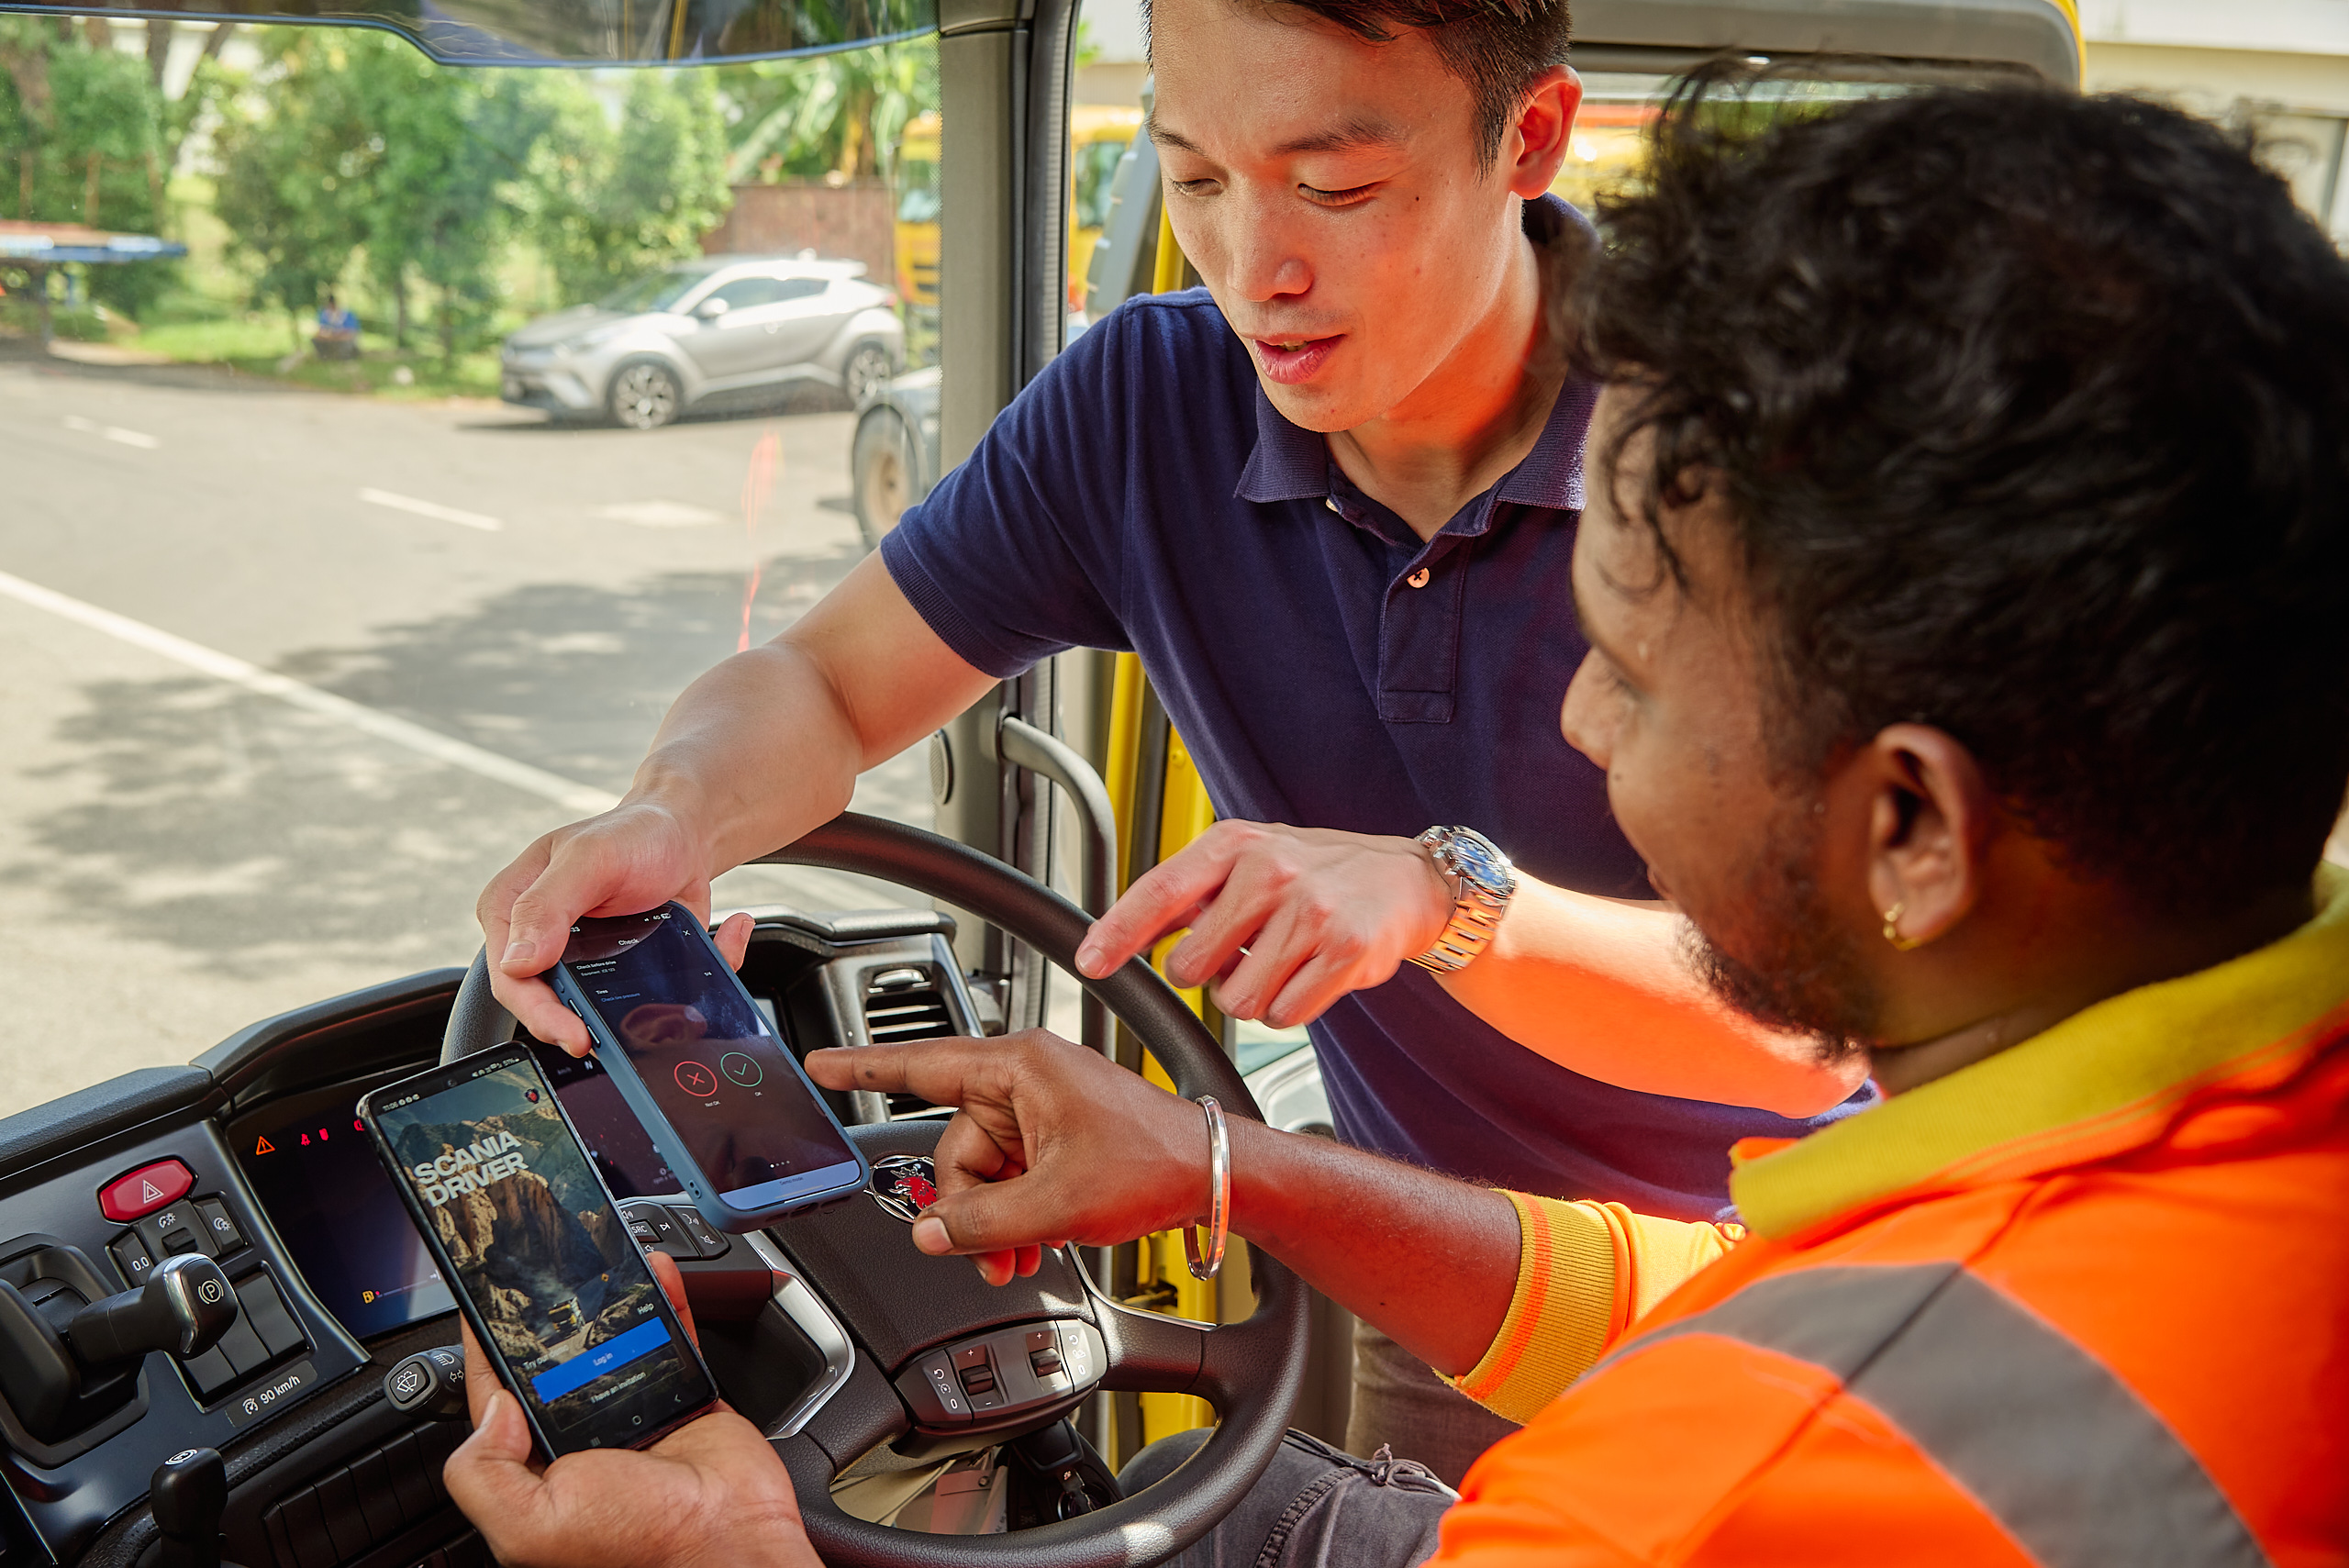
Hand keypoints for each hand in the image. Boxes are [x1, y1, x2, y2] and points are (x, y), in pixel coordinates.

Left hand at [442, 1252, 816, 1567]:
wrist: (727, 1543)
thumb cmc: (636, 1548)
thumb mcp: (530, 1525)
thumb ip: (485, 1472)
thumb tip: (492, 1409)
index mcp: (540, 1471)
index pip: (498, 1400)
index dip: (487, 1352)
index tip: (481, 1303)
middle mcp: (585, 1442)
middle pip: (558, 1364)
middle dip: (552, 1319)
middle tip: (546, 1273)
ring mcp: (637, 1416)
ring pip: (614, 1343)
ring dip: (609, 1302)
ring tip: (598, 1263)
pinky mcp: (686, 1398)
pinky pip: (672, 1338)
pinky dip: (667, 1300)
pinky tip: (657, 1273)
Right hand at [476, 802, 752, 1052]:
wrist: (685, 832)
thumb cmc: (632, 833)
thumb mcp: (590, 857)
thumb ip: (547, 905)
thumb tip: (516, 962)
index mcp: (511, 908)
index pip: (510, 977)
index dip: (539, 1013)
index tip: (575, 1033)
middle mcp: (539, 937)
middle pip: (545, 1004)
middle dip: (580, 1027)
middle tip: (611, 1042)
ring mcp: (579, 958)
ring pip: (591, 1010)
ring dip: (632, 1018)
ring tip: (665, 1011)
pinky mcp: (618, 970)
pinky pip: (638, 999)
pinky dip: (682, 993)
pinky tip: (715, 954)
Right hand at [805, 1031, 1207, 1285]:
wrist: (1212, 1175)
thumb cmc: (1154, 1162)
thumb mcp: (1055, 1203)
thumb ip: (979, 1222)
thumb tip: (930, 1231)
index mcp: (1020, 1066)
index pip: (921, 1064)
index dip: (864, 1068)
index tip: (820, 1067)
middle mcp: (1026, 1079)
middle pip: (955, 1145)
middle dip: (967, 1207)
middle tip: (992, 1249)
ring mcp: (1043, 1108)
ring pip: (983, 1171)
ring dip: (996, 1220)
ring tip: (1026, 1251)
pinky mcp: (1058, 1134)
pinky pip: (1012, 1176)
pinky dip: (1017, 1213)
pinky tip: (1038, 1240)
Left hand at [1072, 822, 1454, 1027]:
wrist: (1405, 881)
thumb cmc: (1317, 872)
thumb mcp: (1251, 858)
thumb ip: (1192, 892)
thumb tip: (1122, 933)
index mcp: (1236, 844)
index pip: (1160, 892)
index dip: (1118, 933)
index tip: (1091, 963)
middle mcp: (1271, 872)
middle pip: (1192, 967)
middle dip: (1208, 974)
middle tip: (1242, 954)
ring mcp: (1309, 912)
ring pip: (1238, 1000)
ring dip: (1253, 995)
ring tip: (1282, 961)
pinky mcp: (1344, 952)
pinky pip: (1285, 1015)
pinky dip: (1290, 1007)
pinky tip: (1309, 974)